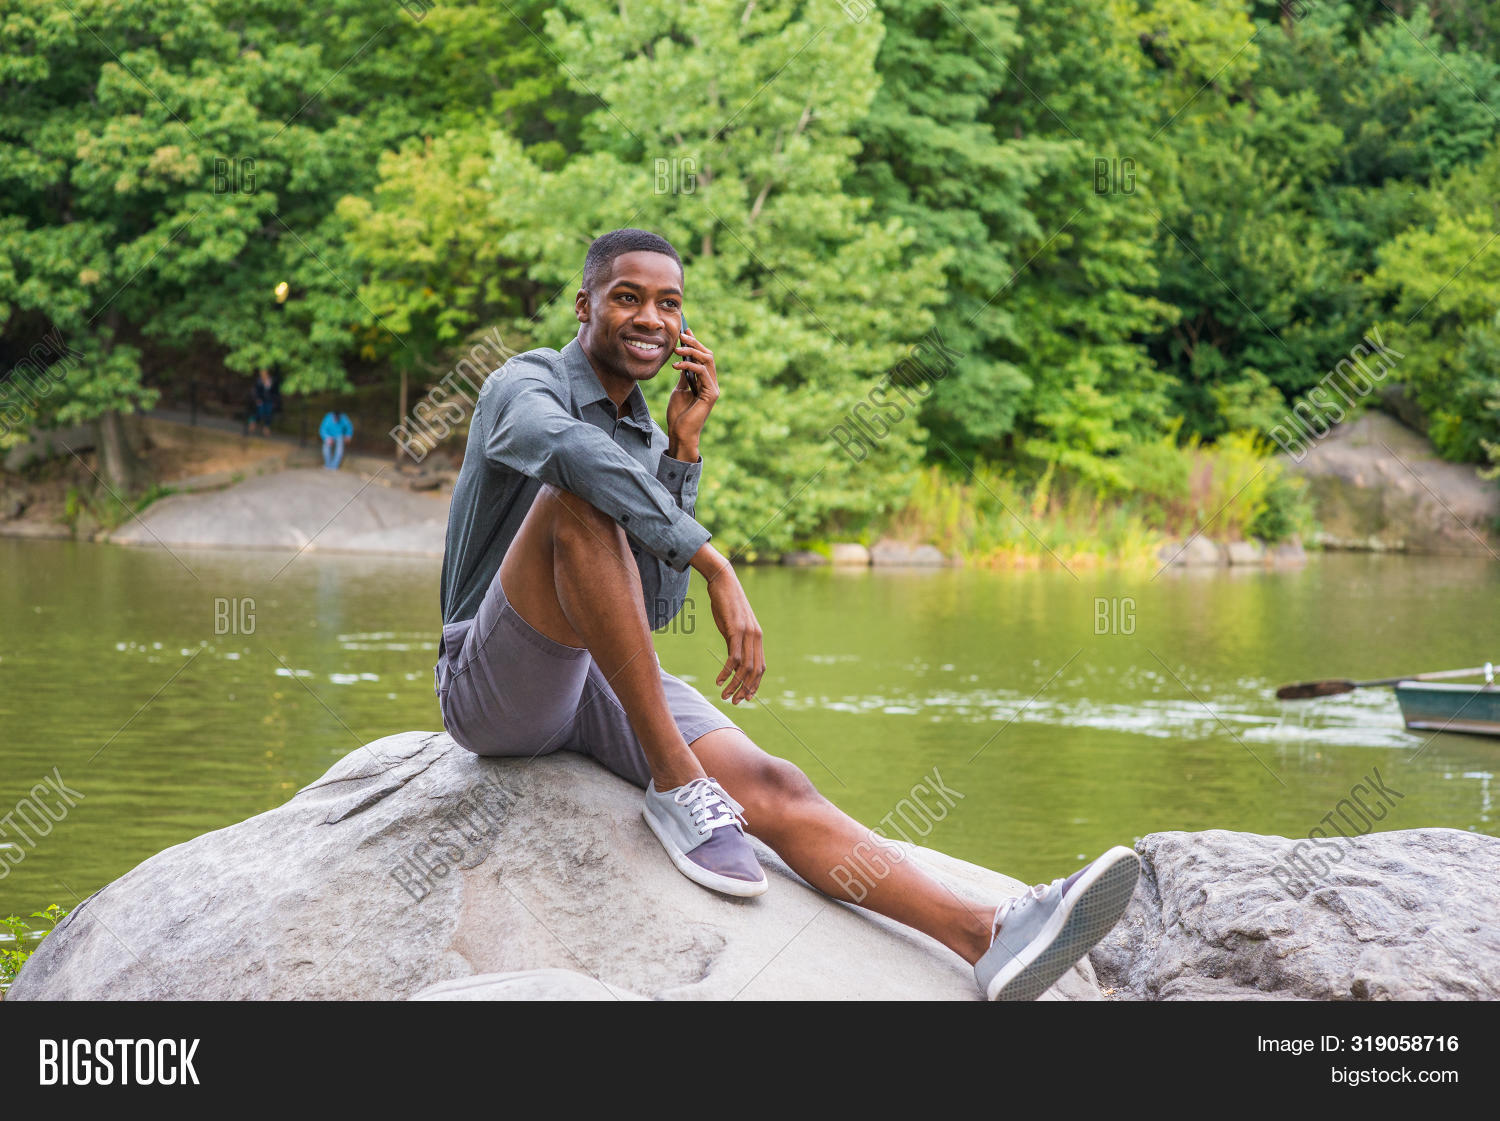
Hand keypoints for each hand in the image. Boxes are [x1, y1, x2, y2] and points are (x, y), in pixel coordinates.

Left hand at [666, 324, 717, 461]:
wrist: (680, 432)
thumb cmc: (679, 414)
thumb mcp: (680, 389)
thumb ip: (685, 376)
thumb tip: (682, 360)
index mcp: (705, 381)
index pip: (703, 357)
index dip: (695, 342)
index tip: (685, 331)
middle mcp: (712, 383)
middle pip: (708, 355)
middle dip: (694, 342)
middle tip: (681, 335)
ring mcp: (713, 388)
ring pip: (707, 361)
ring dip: (691, 351)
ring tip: (677, 349)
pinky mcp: (711, 394)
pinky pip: (702, 372)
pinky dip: (690, 366)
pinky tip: (676, 366)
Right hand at [705, 564, 763, 703]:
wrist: (723, 581)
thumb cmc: (725, 603)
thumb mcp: (732, 625)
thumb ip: (735, 640)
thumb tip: (732, 657)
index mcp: (757, 637)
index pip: (760, 667)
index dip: (754, 685)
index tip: (746, 698)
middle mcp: (755, 637)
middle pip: (754, 671)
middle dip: (745, 689)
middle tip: (735, 702)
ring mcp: (747, 633)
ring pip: (744, 667)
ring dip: (735, 685)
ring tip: (724, 696)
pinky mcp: (735, 630)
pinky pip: (733, 657)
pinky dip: (727, 672)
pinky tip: (719, 681)